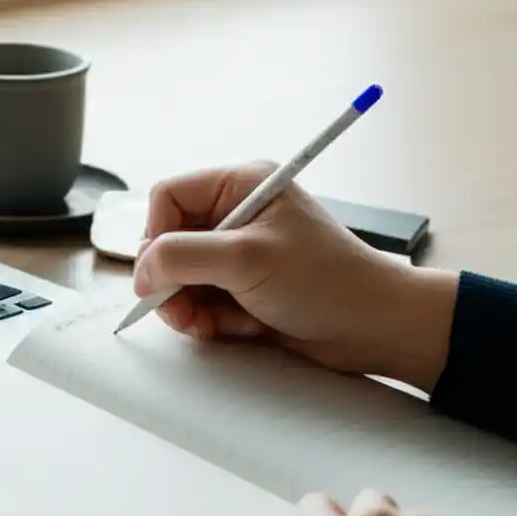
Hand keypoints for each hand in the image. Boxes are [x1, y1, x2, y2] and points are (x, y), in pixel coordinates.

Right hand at [133, 162, 458, 391]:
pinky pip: (200, 300)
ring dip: (186, 305)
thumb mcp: (247, 260)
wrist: (376, 328)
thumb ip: (183, 257)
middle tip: (179, 309)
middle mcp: (236, 214)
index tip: (157, 273)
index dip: (154, 234)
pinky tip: (232, 329)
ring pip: (180, 276)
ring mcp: (238, 253)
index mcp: (240, 186)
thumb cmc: (327, 281)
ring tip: (206, 325)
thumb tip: (141, 268)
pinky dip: (206, 320)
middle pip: (167, 240)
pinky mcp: (243, 287)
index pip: (167, 197)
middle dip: (169, 279)